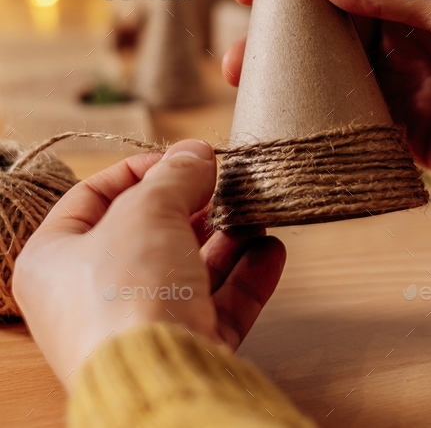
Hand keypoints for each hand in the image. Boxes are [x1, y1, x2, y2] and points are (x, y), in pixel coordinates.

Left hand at [13, 140, 285, 386]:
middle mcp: (91, 297)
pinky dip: (246, 276)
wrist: (162, 380)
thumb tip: (196, 153)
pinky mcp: (184, 350)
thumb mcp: (148, 210)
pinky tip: (271, 249)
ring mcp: (140, 326)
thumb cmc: (128, 292)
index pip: (92, 198)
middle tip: (224, 183)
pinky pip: (217, 306)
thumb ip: (175, 175)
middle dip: (193, 206)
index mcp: (55, 260)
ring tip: (254, 211)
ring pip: (188, 270)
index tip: (181, 160)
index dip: (139, 169)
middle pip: (148, 234)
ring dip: (226, 238)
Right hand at [224, 0, 430, 216]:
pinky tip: (286, 120)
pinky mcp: (405, 124)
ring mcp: (406, 73)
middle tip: (244, 45)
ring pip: (332, 64)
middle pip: (330, 13)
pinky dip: (316, 114)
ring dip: (292, 71)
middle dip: (284, 25)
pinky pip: (349, 113)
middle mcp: (410, 21)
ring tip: (249, 82)